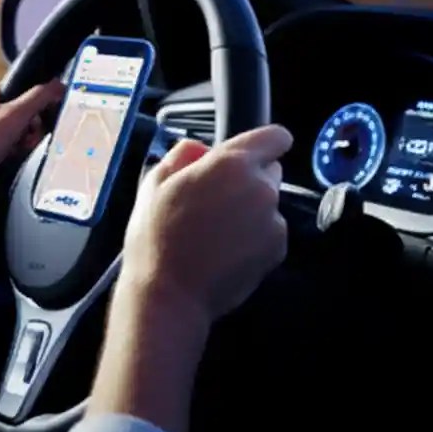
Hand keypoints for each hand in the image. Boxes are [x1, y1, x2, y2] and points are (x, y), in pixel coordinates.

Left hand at [0, 80, 63, 283]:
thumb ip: (38, 98)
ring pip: (11, 134)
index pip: (16, 90)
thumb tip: (57, 85)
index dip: (32, 104)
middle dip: (27, 129)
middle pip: (17, 114)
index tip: (38, 117)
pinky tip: (6, 162)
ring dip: (19, 144)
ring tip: (13, 153)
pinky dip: (9, 156)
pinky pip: (3, 150)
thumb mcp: (14, 116)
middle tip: (25, 139)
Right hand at [88, 125, 292, 431]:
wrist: (169, 294)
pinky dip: (256, 237)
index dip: (265, 143)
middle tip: (216, 201)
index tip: (256, 151)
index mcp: (232, 164)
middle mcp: (260, 188)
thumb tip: (199, 149)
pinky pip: (271, 231)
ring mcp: (272, 220)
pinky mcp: (277, 248)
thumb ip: (182, 155)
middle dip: (250, 179)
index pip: (275, 137)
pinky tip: (226, 250)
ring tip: (216, 232)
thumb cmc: (156, 239)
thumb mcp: (155, 184)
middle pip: (271, 171)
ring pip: (269, 203)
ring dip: (252, 210)